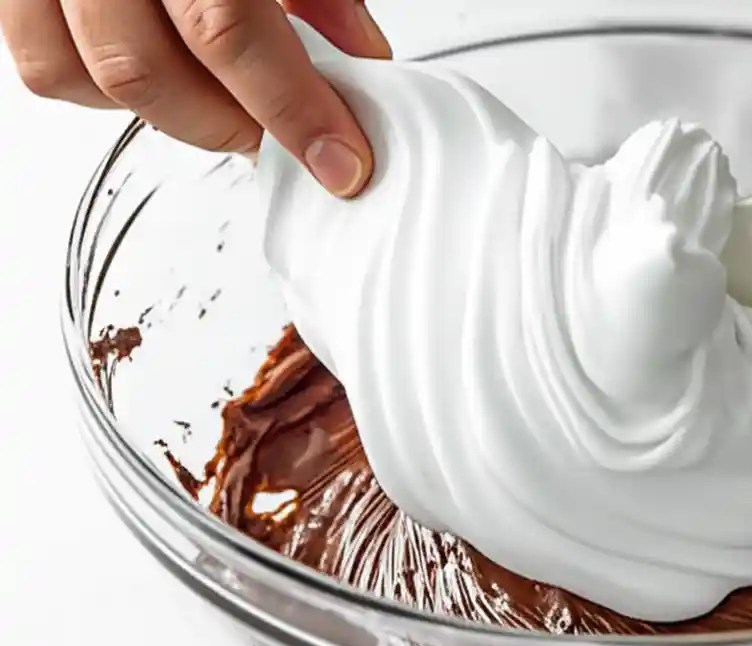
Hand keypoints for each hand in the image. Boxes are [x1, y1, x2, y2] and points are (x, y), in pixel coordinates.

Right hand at [1, 0, 391, 196]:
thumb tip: (357, 50)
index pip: (229, 32)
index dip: (292, 111)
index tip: (339, 159)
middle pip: (147, 70)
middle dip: (231, 125)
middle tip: (287, 134)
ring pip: (87, 76)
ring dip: (173, 115)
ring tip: (233, 108)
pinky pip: (46, 62)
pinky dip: (106, 92)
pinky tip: (166, 76)